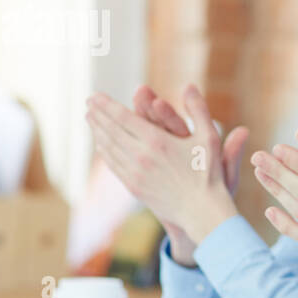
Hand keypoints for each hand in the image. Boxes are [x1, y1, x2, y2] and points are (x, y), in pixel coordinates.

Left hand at [85, 85, 242, 255]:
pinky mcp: (134, 187)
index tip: (95, 96)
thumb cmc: (209, 173)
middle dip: (98, 115)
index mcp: (157, 141)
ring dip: (97, 131)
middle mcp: (141, 156)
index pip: (123, 117)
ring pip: (109, 148)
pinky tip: (101, 145)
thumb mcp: (209, 137)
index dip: (106, 105)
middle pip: (111, 131)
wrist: (202, 212)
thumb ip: (198, 109)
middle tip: (88, 103)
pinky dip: (104, 152)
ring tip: (90, 120)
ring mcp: (135, 173)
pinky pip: (113, 165)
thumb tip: (190, 85)